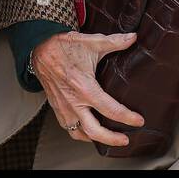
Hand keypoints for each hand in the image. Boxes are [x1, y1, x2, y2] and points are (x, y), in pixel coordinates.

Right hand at [32, 31, 143, 146]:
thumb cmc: (64, 47)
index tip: (138, 121)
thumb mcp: (92, 42)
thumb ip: (115, 41)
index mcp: (84, 88)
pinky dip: (81, 134)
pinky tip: (89, 131)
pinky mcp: (57, 109)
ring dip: (96, 139)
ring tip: (109, 139)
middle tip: (125, 140)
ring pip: (80, 134)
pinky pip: (70, 129)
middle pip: (95, 131)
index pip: (111, 110)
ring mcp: (64, 108)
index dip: (127, 118)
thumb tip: (133, 37)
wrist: (40, 49)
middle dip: (112, 139)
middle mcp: (73, 102)